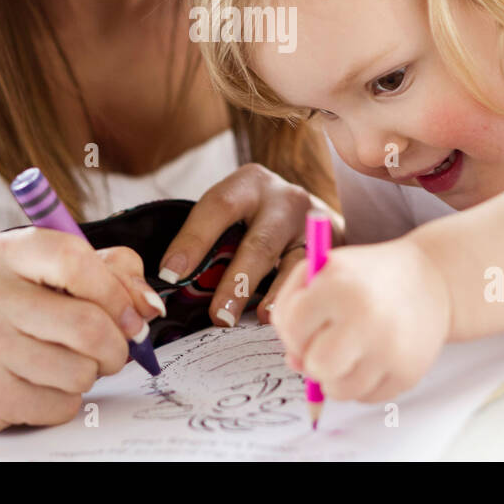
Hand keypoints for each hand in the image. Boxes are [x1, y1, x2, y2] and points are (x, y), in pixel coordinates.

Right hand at [0, 227, 164, 445]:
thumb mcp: (38, 278)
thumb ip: (102, 272)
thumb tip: (148, 302)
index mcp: (3, 253)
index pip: (75, 258)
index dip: (117, 291)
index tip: (133, 313)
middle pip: (89, 324)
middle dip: (116, 346)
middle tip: (111, 351)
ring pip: (80, 369)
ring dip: (87, 375)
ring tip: (63, 365)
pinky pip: (60, 404)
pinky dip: (64, 401)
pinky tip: (40, 387)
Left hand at [156, 163, 342, 328]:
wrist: (309, 214)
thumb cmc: (256, 220)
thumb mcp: (235, 214)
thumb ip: (212, 240)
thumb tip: (172, 283)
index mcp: (249, 183)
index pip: (218, 206)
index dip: (193, 240)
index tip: (170, 274)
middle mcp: (284, 198)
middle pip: (259, 242)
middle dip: (236, 282)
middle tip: (216, 316)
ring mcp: (313, 224)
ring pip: (293, 263)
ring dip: (273, 295)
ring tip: (257, 320)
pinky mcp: (333, 249)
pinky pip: (315, 278)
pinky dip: (298, 299)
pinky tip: (286, 317)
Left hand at [269, 238, 450, 401]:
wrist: (432, 281)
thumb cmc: (367, 276)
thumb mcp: (325, 268)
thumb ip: (293, 308)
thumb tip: (294, 362)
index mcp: (339, 286)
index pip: (292, 327)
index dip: (292, 330)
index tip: (307, 323)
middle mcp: (366, 319)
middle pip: (316, 365)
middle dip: (313, 358)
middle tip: (327, 342)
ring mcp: (390, 350)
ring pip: (339, 391)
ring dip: (336, 374)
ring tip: (350, 349)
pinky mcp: (407, 373)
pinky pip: (365, 398)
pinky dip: (362, 382)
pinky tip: (372, 356)